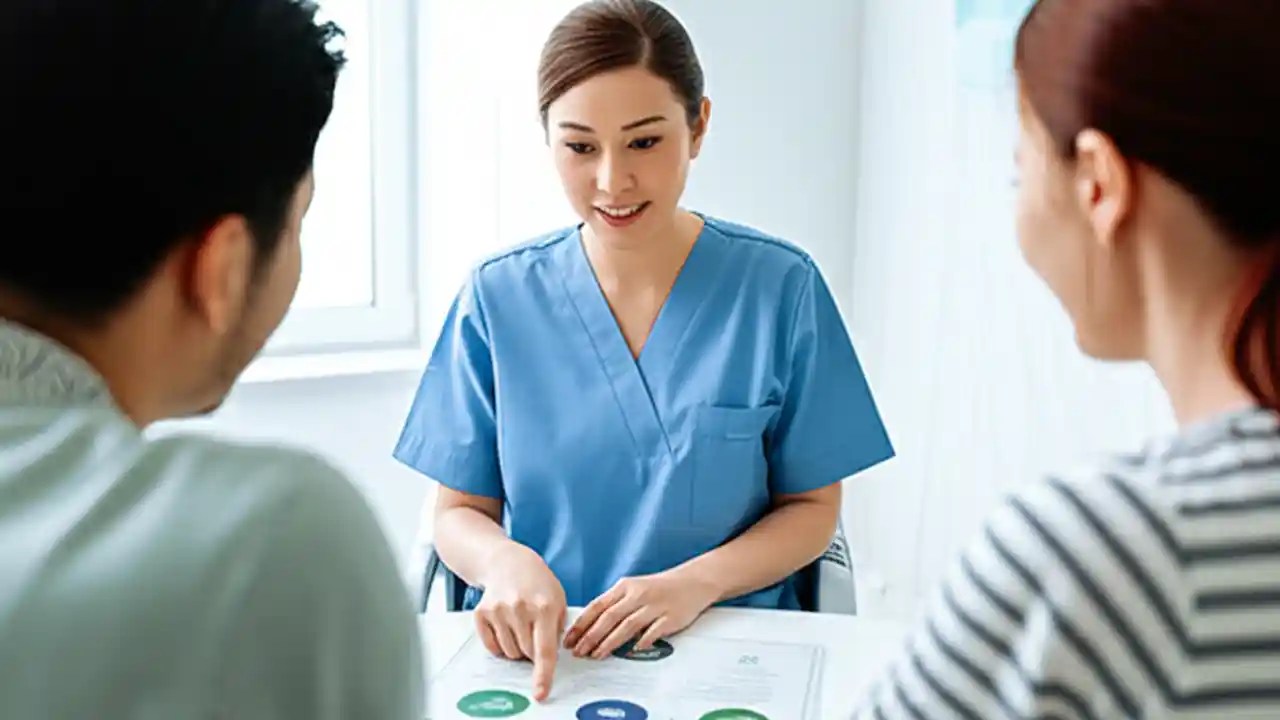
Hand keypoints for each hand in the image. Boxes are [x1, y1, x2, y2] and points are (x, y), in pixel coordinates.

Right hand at [474, 543, 566, 701]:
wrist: (507, 562)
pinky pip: (492, 647)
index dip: (543, 674)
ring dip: (517, 646)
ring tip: (520, 623)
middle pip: (527, 654)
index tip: (540, 693)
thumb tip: (550, 657)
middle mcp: (520, 609)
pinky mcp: (482, 613)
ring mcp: (498, 610)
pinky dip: (501, 643)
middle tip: (534, 629)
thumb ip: (559, 628)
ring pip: (510, 653)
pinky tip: (505, 624)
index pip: (544, 649)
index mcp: (544, 607)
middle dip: (533, 649)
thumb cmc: (537, 583)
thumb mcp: (559, 599)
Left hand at [563, 570, 719, 658]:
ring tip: (596, 655)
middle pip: (609, 617)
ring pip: (627, 625)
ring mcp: (655, 606)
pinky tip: (632, 650)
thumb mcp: (633, 589)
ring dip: (610, 642)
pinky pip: (654, 630)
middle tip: (578, 652)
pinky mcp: (670, 617)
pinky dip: (643, 640)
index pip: (597, 606)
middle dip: (591, 636)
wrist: (692, 581)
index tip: (569, 639)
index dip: (581, 624)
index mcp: (625, 587)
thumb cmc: (658, 588)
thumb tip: (589, 625)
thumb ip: (614, 604)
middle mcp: (638, 595)